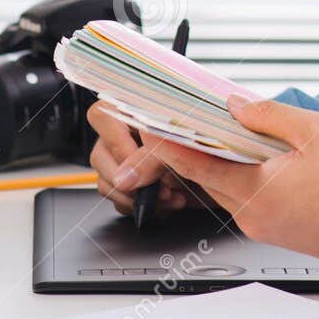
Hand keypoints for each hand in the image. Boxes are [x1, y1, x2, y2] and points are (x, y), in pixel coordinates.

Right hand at [87, 101, 203, 217]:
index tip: (138, 163)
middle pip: (99, 156)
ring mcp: (121, 161)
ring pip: (107, 183)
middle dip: (130, 181)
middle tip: (161, 189)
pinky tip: (166, 205)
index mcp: (133, 111)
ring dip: (138, 198)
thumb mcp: (179, 147)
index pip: (101, 115)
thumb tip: (125, 178)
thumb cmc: (202, 146)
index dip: (116, 141)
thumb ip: (150, 158)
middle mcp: (122, 134)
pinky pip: (119, 201)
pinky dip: (142, 208)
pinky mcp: (127, 185)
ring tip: (171, 198)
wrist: (220, 169)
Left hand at [143, 95, 318, 259]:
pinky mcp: (272, 229)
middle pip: (206, 176)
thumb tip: (235, 105)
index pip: (194, 163)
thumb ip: (269, 115)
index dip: (167, 143)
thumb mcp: (315, 131)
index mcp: (254, 189)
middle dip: (193, 147)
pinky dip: (240, 175)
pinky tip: (254, 155)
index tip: (149, 126)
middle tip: (183, 118)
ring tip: (224, 129)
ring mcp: (259, 225)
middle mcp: (250, 213)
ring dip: (219, 160)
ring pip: (225, 186)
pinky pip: (244, 197)